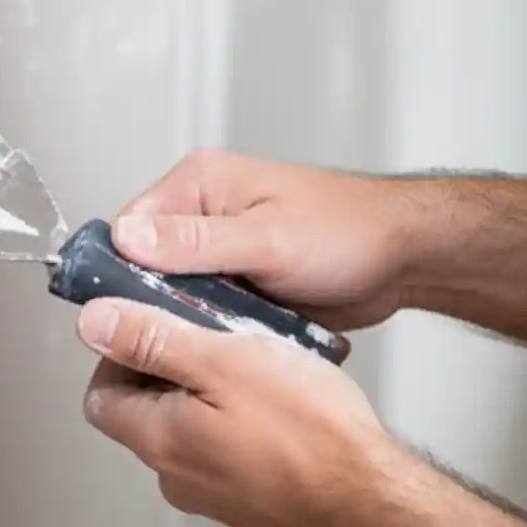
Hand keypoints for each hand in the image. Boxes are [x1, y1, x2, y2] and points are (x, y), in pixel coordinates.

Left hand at [75, 299, 526, 525]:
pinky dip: (241, 414)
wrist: (375, 496)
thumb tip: (95, 322)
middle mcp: (176, 473)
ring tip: (254, 360)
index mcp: (157, 439)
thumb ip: (151, 339)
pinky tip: (278, 395)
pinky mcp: (249, 494)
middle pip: (145, 407)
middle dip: (171, 363)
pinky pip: (227, 442)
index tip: (153, 323)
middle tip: (213, 335)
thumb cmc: (312, 434)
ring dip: (211, 387)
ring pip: (190, 422)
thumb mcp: (222, 359)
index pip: (101, 391)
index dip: (121, 350)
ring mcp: (213, 489)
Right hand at [114, 149, 411, 329]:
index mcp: (198, 183)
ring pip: (172, 291)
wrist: (403, 258)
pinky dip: (208, 326)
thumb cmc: (347, 232)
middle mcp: (201, 212)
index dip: (123, 269)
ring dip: (185, 316)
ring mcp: (217, 248)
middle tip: (177, 328)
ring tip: (204, 337)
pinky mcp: (235, 279)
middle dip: (156, 299)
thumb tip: (127, 238)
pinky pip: (201, 308)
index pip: (129, 227)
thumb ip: (195, 241)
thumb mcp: (266, 238)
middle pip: (145, 263)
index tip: (132, 306)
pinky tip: (220, 343)